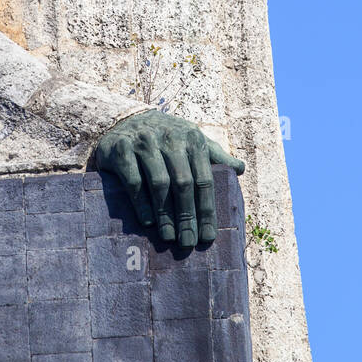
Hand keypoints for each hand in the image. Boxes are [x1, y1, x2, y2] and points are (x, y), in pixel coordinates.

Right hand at [94, 109, 244, 247]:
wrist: (125, 119)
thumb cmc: (165, 136)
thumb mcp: (191, 139)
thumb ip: (214, 154)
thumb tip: (240, 169)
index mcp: (192, 138)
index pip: (204, 179)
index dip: (207, 209)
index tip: (208, 235)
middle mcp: (170, 138)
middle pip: (183, 184)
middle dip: (188, 216)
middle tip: (189, 242)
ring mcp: (145, 143)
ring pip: (159, 183)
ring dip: (166, 214)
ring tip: (169, 237)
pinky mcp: (121, 150)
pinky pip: (134, 181)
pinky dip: (142, 203)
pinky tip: (148, 222)